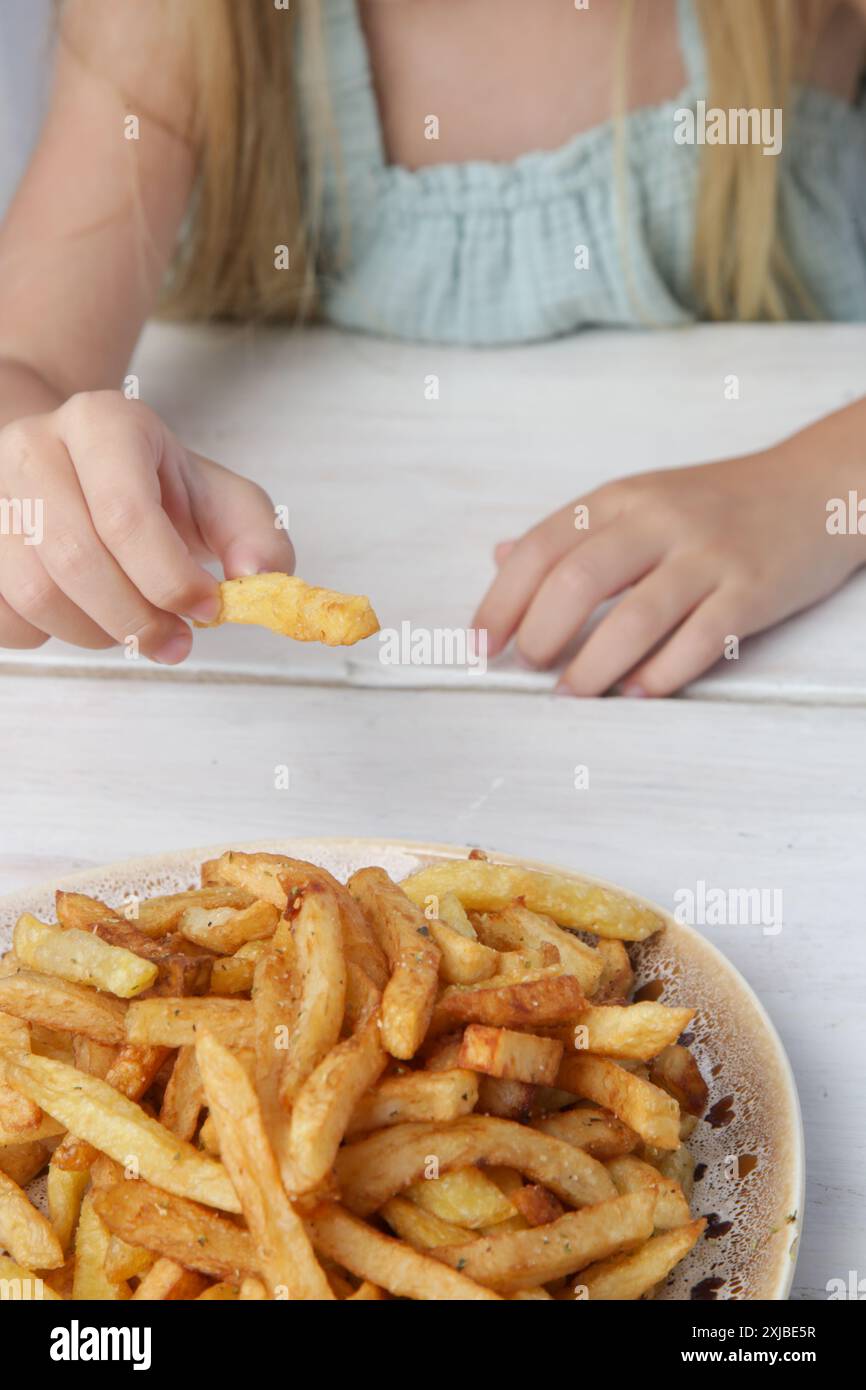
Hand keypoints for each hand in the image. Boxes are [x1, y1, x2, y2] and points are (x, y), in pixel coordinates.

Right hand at [0, 391, 293, 661]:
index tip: (206, 610)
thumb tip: (259, 577)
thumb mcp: (221, 500)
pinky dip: (48, 635)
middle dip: (135, 618)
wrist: (77, 467)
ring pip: (32, 592)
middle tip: (174, 643)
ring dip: (95, 632)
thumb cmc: (156, 489)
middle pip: (74, 558)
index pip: (125, 513)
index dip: (169, 578)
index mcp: (103, 423)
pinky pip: (2, 615)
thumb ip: (258, 538)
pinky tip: (82, 617)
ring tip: (133, 628)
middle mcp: (33, 445)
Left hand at [473, 442, 865, 695]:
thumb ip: (573, 533)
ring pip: (634, 620)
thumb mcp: (640, 500)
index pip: (541, 549)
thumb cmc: (719, 504)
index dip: (501, 601)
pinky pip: (696, 643)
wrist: (816, 489)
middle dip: (540, 634)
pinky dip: (658, 676)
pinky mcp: (751, 594)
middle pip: (578, 581)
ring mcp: (709, 557)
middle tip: (530, 667)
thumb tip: (500, 556)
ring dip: (591, 668)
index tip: (480, 644)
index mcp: (622, 500)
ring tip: (573, 693)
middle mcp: (660, 522)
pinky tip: (635, 692)